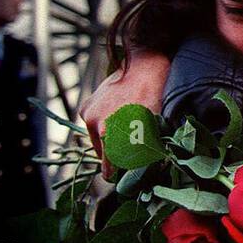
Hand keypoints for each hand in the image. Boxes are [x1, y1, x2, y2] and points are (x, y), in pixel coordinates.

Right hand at [79, 50, 170, 178]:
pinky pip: (94, 123)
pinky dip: (104, 124)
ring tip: (127, 129)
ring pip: (98, 138)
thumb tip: (146, 167)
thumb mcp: (155, 125)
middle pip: (103, 152)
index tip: (120, 176)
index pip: (109, 167)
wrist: (144, 65)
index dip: (117, 173)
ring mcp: (89, 115)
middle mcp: (96, 126)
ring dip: (109, 138)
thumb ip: (145, 148)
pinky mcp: (87, 106)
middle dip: (115, 153)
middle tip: (131, 149)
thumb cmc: (155, 96)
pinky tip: (119, 116)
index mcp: (112, 134)